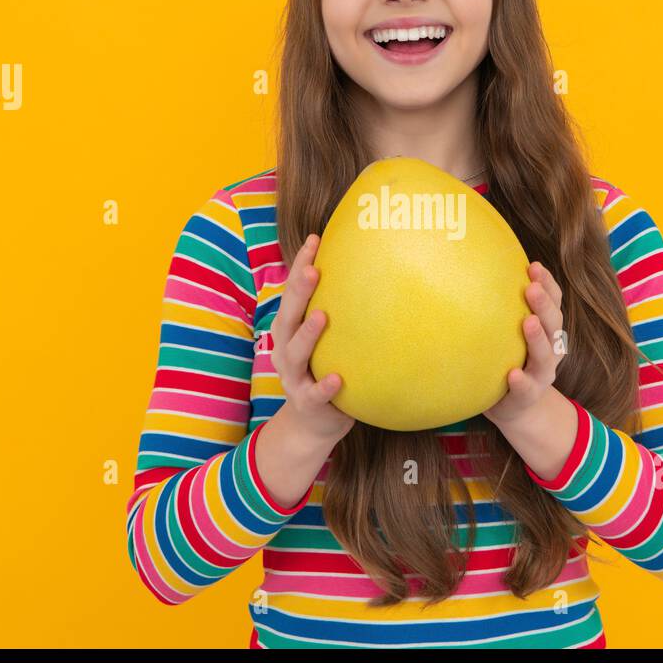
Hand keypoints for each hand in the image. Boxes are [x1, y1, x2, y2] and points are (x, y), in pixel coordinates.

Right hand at [269, 233, 355, 443]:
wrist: (312, 424)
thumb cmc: (326, 370)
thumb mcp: (329, 341)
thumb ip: (341, 314)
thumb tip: (377, 274)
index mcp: (291, 330)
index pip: (294, 292)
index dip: (300, 265)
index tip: (317, 239)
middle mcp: (286, 349)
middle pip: (288, 316)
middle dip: (298, 291)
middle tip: (313, 269)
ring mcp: (293, 377)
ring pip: (294, 353)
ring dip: (307, 335)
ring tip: (322, 315)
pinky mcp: (306, 404)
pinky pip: (314, 394)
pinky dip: (324, 386)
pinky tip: (338, 379)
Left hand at [484, 260, 567, 426]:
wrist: (516, 408)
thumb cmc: (507, 360)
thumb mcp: (509, 335)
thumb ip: (502, 310)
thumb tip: (474, 269)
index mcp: (548, 332)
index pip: (554, 303)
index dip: (548, 284)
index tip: (533, 266)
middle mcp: (550, 351)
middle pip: (553, 324)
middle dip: (545, 305)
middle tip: (531, 287)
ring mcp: (541, 375)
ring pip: (545, 356)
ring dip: (538, 338)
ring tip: (528, 321)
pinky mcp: (528, 397)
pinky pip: (526, 389)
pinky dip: (521, 381)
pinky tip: (512, 374)